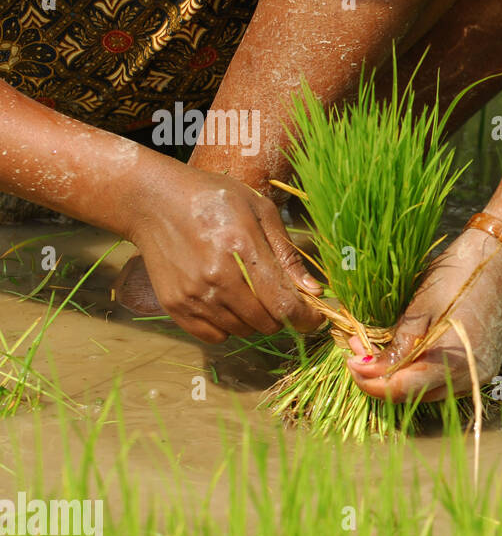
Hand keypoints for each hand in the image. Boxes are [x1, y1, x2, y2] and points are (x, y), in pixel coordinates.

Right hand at [116, 165, 322, 342]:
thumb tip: (314, 291)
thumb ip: (287, 255)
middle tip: (274, 293)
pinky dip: (226, 325)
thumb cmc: (213, 199)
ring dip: (253, 318)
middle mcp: (218, 278)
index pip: (284, 305)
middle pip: (267, 323)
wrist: (153, 200)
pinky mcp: (175, 306)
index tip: (315, 316)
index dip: (307, 318)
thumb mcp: (260, 211)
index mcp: (243, 249)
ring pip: (243, 331)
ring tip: (244, 288)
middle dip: (280, 313)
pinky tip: (224, 300)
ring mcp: (194, 295)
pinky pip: (215, 336)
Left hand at [347, 227, 501, 401]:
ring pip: (428, 390)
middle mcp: (469, 378)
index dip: (369, 381)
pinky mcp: (483, 366)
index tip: (350, 361)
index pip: (400, 390)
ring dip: (400, 375)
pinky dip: (421, 370)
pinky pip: (445, 380)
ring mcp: (479, 374)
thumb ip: (397, 345)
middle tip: (360, 349)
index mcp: (452, 363)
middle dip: (380, 378)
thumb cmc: (460, 276)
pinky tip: (408, 349)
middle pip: (413, 395)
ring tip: (380, 348)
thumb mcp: (421, 306)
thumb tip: (367, 368)